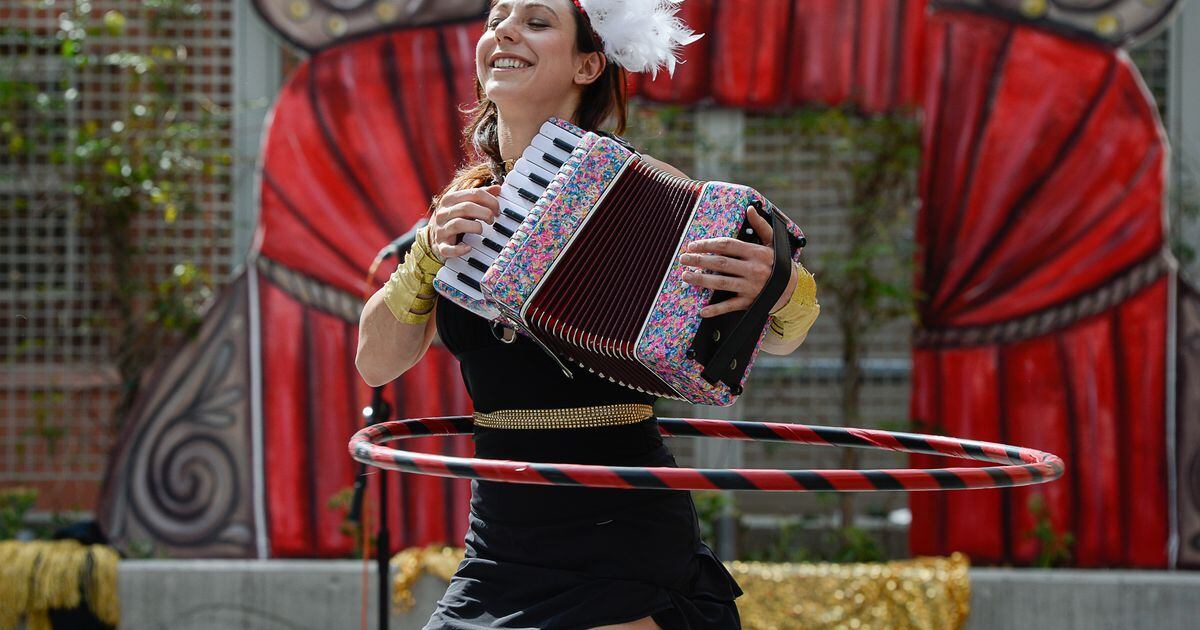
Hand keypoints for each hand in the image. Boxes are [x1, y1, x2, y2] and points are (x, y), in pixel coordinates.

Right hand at [428, 184, 500, 259]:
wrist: (434, 237)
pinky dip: (460, 249)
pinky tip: (468, 248)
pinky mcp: (440, 246)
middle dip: (485, 213)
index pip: (474, 193)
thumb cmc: (454, 218)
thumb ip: (479, 196)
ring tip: (481, 230)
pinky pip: (449, 249)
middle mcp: (443, 213)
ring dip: (476, 227)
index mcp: (450, 199)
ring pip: (458, 224)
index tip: (497, 210)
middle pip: (467, 207)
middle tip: (491, 220)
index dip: (491, 201)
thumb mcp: (464, 204)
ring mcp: (440, 229)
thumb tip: (497, 188)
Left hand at [680, 205, 797, 316]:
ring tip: (686, 276)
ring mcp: (751, 287)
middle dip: (700, 260)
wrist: (794, 290)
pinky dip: (716, 309)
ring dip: (702, 280)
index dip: (708, 244)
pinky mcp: (750, 302)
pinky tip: (702, 310)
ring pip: (722, 283)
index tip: (693, 245)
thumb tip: (751, 208)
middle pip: (721, 263)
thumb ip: (760, 225)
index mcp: (757, 253)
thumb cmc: (779, 263)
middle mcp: (753, 269)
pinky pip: (730, 306)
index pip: (727, 245)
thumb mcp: (772, 243)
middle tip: (683, 259)